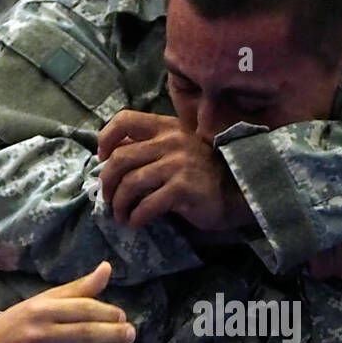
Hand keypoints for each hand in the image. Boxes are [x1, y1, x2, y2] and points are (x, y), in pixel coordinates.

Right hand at [0, 261, 134, 342]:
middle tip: (131, 335)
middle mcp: (38, 336)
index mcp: (41, 311)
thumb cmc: (23, 323)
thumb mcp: (45, 302)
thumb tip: (107, 268)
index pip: (83, 310)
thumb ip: (77, 289)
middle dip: (114, 335)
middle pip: (86, 335)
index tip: (122, 317)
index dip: (108, 313)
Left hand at [97, 111, 253, 231]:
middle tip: (108, 199)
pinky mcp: (182, 189)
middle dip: (107, 182)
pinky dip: (136, 217)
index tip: (102, 158)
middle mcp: (171, 142)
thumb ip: (150, 148)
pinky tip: (136, 223)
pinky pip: (147, 205)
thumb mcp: (178, 151)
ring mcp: (177, 165)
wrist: (240, 192)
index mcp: (167, 128)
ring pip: (130, 183)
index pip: (125, 119)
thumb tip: (112, 155)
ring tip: (121, 215)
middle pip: (120, 157)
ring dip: (119, 204)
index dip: (106, 138)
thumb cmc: (205, 174)